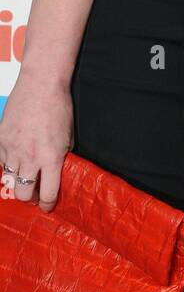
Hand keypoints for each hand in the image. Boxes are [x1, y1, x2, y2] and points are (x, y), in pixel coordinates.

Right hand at [0, 74, 72, 211]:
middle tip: (36, 194)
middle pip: (25, 194)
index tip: (48, 206)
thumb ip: (60, 159)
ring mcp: (12, 148)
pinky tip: (16, 160)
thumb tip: (56, 176)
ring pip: (9, 181)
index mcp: (51, 158)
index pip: (48, 194)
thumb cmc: (59, 108)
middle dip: (31, 198)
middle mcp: (30, 157)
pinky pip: (1, 162)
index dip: (48, 204)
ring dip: (18, 183)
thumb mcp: (68, 138)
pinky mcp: (0, 139)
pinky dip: (8, 165)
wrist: (41, 85)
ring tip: (25, 178)